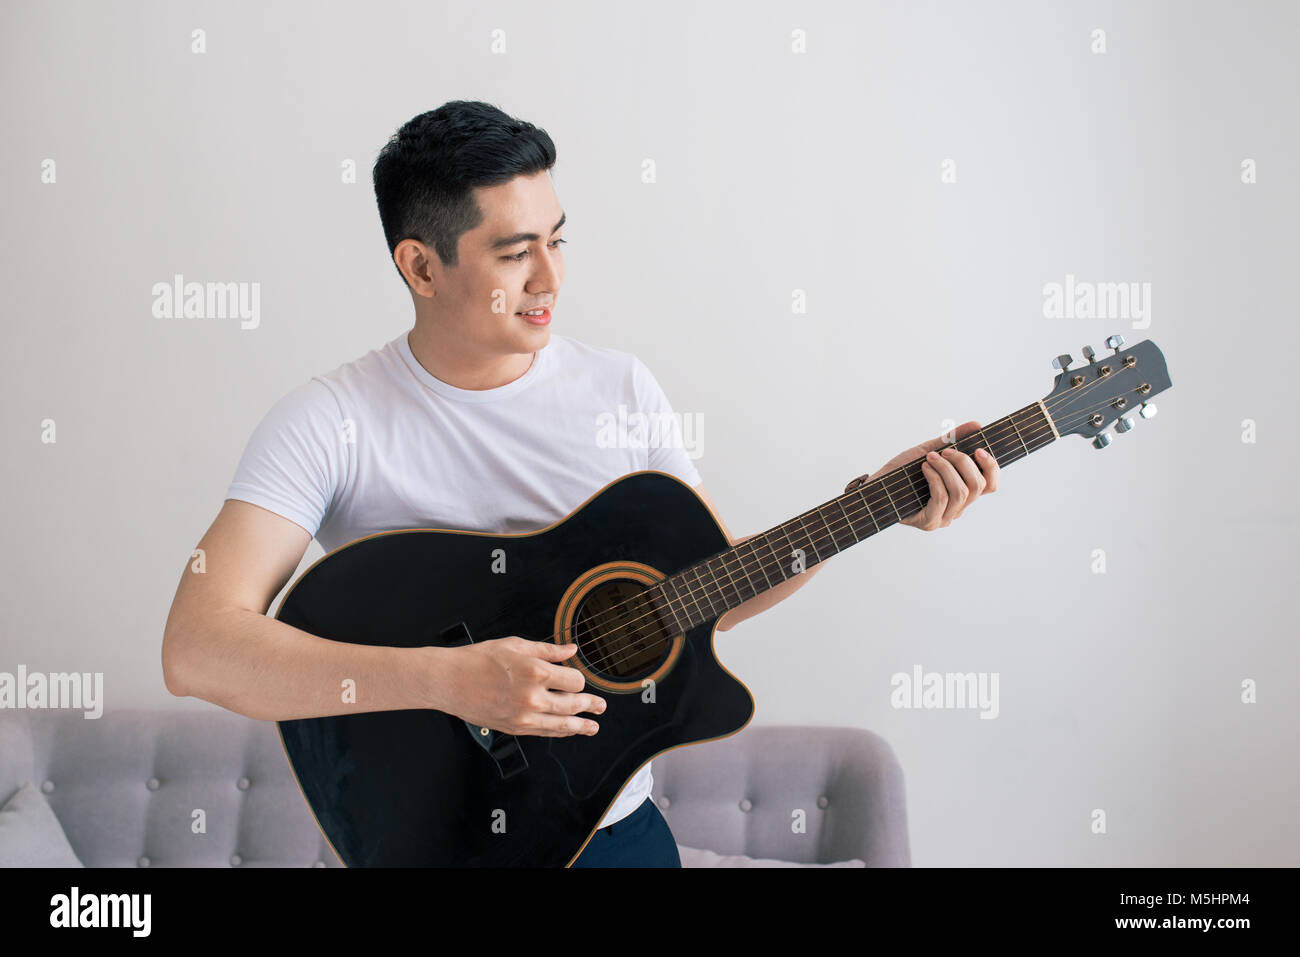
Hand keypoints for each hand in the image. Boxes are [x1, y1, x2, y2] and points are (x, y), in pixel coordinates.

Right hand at [435, 637, 605, 736]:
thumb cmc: (478, 660)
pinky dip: (560, 732)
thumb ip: (548, 650)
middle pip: (573, 704)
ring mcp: (524, 715)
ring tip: (593, 727)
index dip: (579, 680)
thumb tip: (571, 650)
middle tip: (601, 706)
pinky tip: (568, 731)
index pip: (574, 681)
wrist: (449, 681)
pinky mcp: (515, 728)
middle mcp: (533, 696)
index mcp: (535, 671)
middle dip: (591, 705)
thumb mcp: (516, 645)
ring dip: (581, 726)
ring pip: (562, 724)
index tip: (578, 678)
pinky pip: (545, 732)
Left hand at [868, 420, 999, 529]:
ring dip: (946, 469)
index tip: (978, 450)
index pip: (991, 485)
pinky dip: (935, 478)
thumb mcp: (928, 451)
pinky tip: (924, 468)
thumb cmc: (900, 472)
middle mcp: (957, 508)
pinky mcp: (928, 522)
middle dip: (963, 462)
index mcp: (962, 492)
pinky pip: (941, 498)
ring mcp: (944, 518)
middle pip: (978, 486)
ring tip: (930, 459)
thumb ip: (951, 440)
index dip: (991, 467)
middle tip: (944, 452)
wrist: (873, 488)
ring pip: (961, 492)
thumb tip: (976, 425)